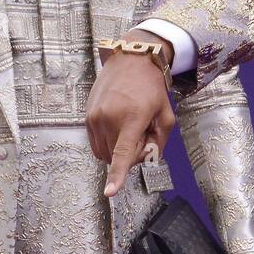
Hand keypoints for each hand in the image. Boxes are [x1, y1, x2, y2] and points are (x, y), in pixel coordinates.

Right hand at [85, 30, 176, 196]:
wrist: (130, 61)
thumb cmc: (152, 88)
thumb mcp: (166, 115)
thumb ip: (160, 142)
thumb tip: (147, 161)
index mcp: (131, 119)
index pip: (122, 154)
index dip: (116, 176)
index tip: (109, 193)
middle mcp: (109, 119)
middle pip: (116, 158)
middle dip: (130, 154)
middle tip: (141, 134)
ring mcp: (95, 118)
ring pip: (104, 153)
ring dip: (117, 149)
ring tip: (128, 127)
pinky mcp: (87, 116)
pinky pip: (96, 143)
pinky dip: (108, 142)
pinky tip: (118, 124)